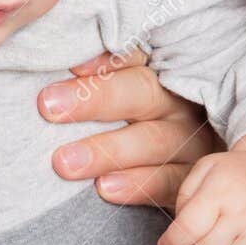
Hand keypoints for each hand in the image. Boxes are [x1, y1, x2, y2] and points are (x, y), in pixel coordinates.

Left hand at [38, 49, 220, 207]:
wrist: (197, 167)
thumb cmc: (132, 121)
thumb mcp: (123, 91)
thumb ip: (93, 77)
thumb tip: (52, 60)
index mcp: (159, 71)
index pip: (135, 56)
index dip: (105, 60)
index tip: (71, 65)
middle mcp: (177, 102)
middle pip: (141, 93)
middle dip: (94, 99)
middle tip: (48, 106)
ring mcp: (189, 140)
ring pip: (152, 141)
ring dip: (107, 151)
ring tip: (65, 162)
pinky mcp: (192, 178)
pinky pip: (167, 182)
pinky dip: (137, 185)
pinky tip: (105, 188)